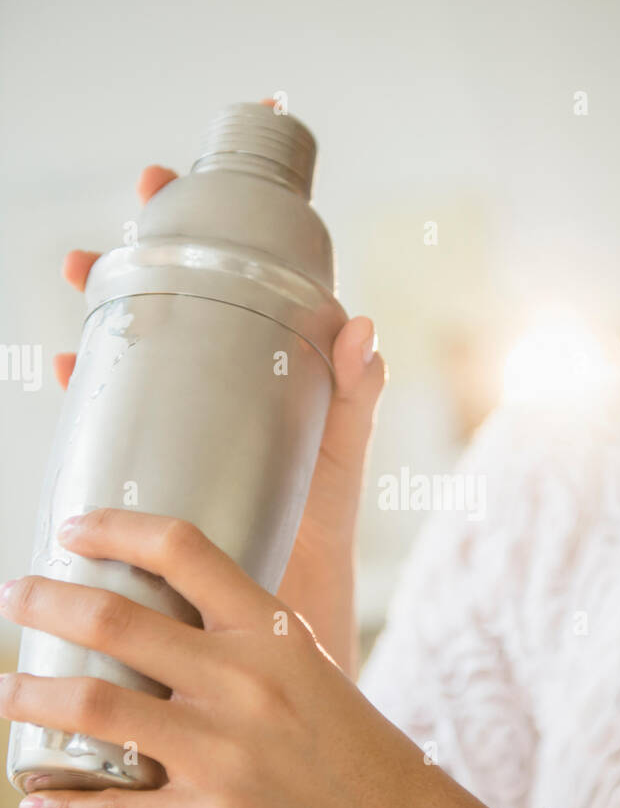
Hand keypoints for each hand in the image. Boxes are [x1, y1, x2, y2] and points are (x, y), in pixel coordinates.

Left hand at [0, 509, 531, 807]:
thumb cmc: (361, 755)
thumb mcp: (316, 674)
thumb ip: (250, 648)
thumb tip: (173, 633)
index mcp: (276, 634)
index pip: (185, 549)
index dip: (116, 529)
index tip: (73, 529)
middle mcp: (245, 683)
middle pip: (116, 621)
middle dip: (44, 600)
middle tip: (11, 595)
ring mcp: (226, 756)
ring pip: (93, 710)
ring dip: (29, 696)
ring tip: (6, 691)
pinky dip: (62, 806)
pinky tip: (35, 800)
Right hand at [55, 99, 385, 675]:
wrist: (290, 625)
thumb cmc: (322, 543)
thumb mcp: (338, 466)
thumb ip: (352, 402)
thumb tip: (364, 326)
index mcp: (263, 385)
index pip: (229, 290)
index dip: (195, 234)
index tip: (164, 182)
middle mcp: (216, 403)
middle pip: (167, 316)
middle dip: (128, 267)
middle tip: (92, 242)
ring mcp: (180, 439)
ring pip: (132, 363)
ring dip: (98, 321)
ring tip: (72, 283)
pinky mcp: (151, 485)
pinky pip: (110, 427)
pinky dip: (87, 396)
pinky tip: (66, 377)